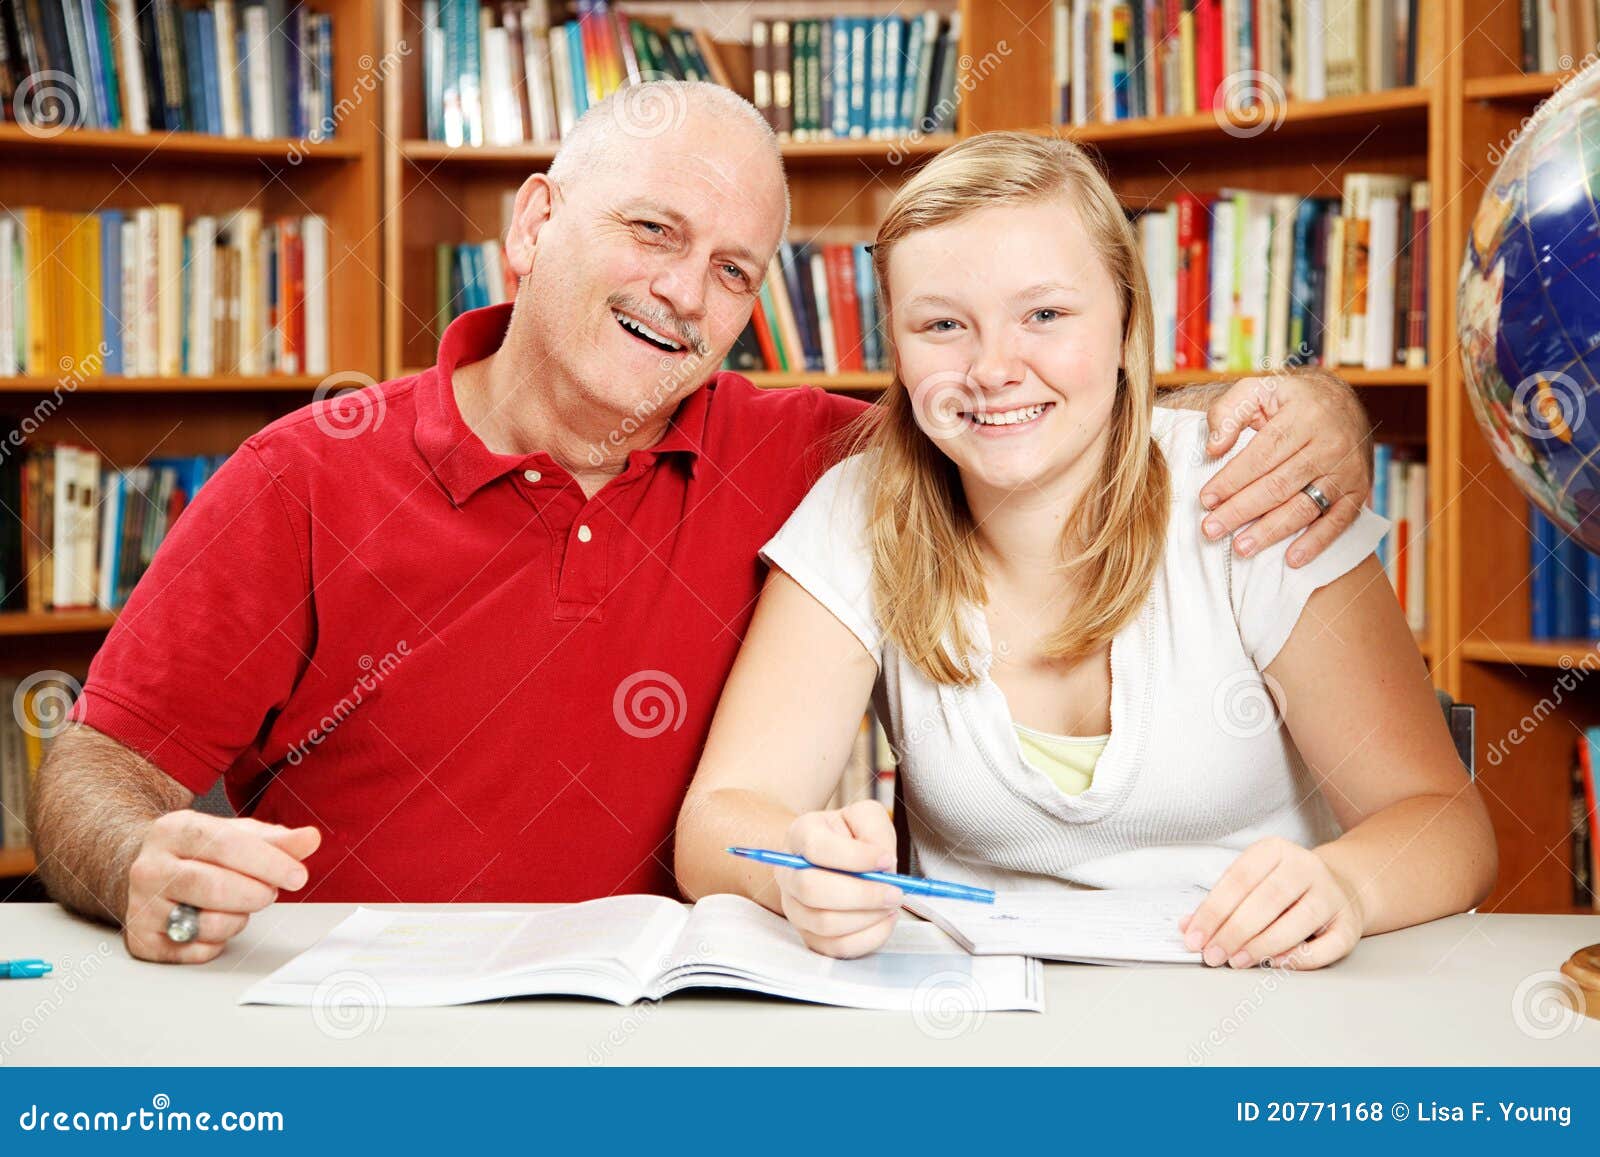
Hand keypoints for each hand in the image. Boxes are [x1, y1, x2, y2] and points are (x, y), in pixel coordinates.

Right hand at [123, 813, 321, 963]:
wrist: (144, 870)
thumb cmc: (199, 852)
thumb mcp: (236, 835)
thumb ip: (276, 839)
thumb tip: (310, 838)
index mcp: (174, 830)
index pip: (226, 846)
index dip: (268, 863)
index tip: (298, 876)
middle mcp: (149, 868)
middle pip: (216, 887)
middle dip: (256, 893)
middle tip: (268, 892)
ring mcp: (141, 906)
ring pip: (208, 923)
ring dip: (238, 918)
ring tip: (237, 904)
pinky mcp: (142, 941)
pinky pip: (197, 951)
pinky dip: (218, 941)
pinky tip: (212, 921)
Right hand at [776, 800, 901, 958]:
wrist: (830, 859)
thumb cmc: (849, 838)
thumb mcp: (864, 818)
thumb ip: (875, 831)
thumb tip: (882, 863)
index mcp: (800, 836)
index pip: (817, 848)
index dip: (855, 857)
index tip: (886, 859)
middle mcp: (790, 873)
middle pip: (812, 890)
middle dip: (862, 895)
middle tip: (894, 892)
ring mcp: (795, 907)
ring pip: (825, 924)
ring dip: (867, 917)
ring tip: (889, 904)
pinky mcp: (810, 935)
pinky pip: (836, 947)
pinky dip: (867, 937)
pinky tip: (882, 920)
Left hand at [1180, 837, 1365, 970]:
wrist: (1340, 886)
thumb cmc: (1284, 888)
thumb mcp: (1251, 882)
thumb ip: (1221, 903)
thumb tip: (1188, 927)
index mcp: (1275, 850)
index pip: (1238, 879)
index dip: (1213, 911)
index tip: (1194, 937)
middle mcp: (1306, 867)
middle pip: (1266, 900)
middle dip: (1233, 931)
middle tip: (1212, 954)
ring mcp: (1331, 895)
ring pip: (1296, 922)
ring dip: (1261, 946)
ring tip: (1236, 961)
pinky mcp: (1349, 924)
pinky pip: (1325, 946)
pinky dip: (1299, 957)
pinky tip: (1275, 963)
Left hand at [1199, 371, 1371, 567]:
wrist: (1343, 401)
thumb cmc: (1288, 399)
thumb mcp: (1257, 390)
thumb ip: (1228, 414)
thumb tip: (1213, 449)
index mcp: (1302, 417)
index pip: (1261, 456)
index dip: (1231, 480)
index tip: (1205, 500)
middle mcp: (1329, 443)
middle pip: (1278, 485)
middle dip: (1241, 511)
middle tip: (1212, 530)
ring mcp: (1346, 469)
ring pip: (1304, 506)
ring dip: (1271, 531)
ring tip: (1241, 547)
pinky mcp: (1358, 489)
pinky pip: (1338, 521)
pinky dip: (1317, 542)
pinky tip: (1293, 559)